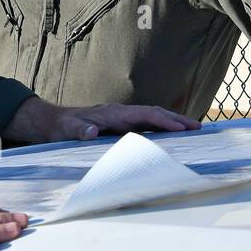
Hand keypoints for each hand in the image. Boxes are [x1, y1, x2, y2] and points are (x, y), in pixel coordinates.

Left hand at [4, 95, 199, 142]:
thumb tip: (91, 132)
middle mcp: (120, 113)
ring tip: (193, 131)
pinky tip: (170, 137)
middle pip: (154, 113)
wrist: (50, 122)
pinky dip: (160, 128)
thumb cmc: (59, 128)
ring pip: (152, 118)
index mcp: (112, 113)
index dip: (164, 121)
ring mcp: (120, 118)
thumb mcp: (65, 131)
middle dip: (177, 119)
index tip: (183, 128)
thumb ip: (77, 131)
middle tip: (200, 128)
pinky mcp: (118, 125)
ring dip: (172, 123)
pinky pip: (144, 125)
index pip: (145, 115)